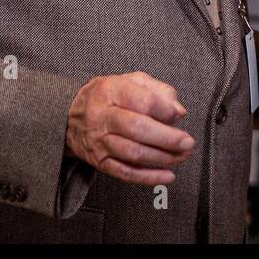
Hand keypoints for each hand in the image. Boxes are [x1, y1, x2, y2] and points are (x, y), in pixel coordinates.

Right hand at [65, 72, 194, 184]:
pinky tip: (167, 175)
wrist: (71, 115)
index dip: (164, 110)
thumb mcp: (132, 81)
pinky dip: (148, 177)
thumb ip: (158, 91)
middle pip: (137, 129)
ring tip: (182, 156)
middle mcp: (102, 116)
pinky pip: (125, 172)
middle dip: (167, 138)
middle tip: (187, 142)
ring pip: (133, 153)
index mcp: (111, 91)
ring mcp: (99, 141)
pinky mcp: (99, 161)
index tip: (177, 115)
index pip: (142, 101)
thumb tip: (177, 111)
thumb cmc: (109, 96)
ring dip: (162, 158)